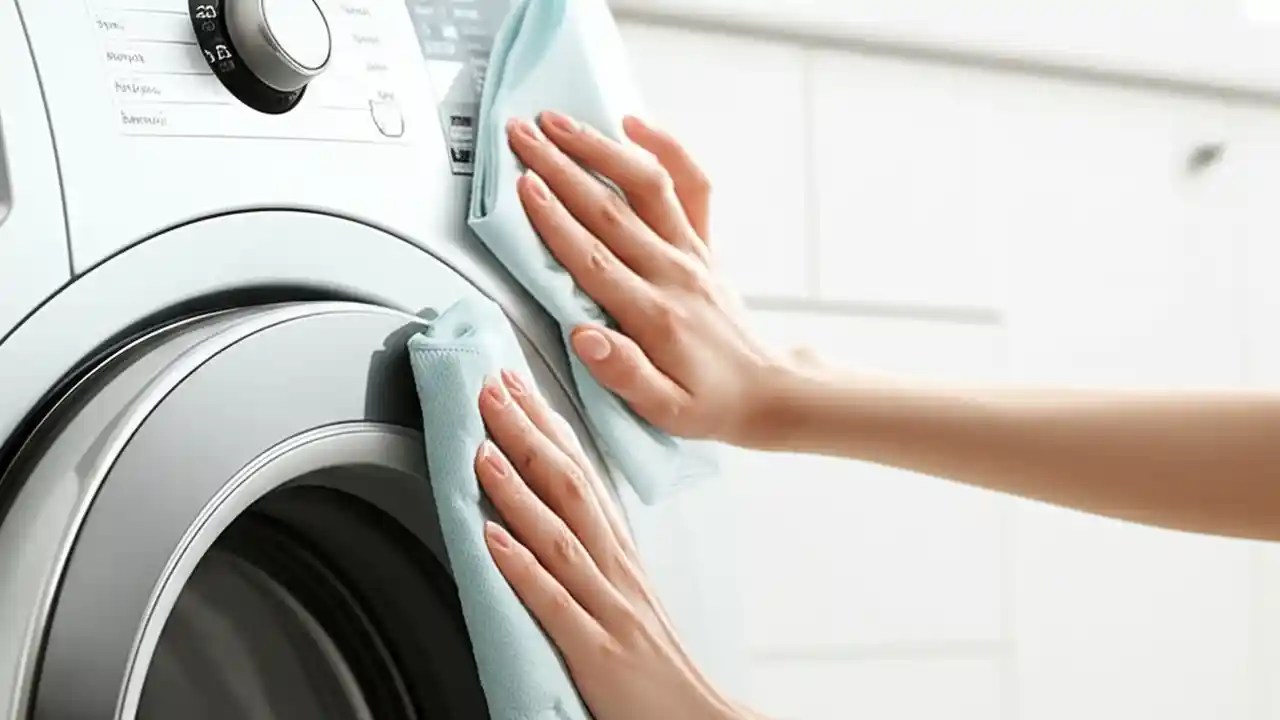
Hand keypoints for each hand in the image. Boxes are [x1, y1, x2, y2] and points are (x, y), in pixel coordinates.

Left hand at [475, 371, 753, 719]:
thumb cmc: (655, 665)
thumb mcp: (625, 596)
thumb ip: (592, 556)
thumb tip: (551, 513)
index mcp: (620, 556)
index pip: (583, 474)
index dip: (549, 426)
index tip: (518, 385)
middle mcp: (616, 571)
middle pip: (571, 488)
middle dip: (528, 435)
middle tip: (493, 389)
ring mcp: (609, 609)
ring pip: (561, 535)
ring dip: (518, 488)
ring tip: (483, 450)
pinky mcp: (597, 652)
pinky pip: (554, 603)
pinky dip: (521, 567)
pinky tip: (491, 539)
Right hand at [506, 112, 795, 447]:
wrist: (766, 390)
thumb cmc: (708, 404)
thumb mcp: (665, 412)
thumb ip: (624, 375)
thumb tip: (584, 337)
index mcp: (653, 316)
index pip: (593, 258)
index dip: (555, 219)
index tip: (525, 185)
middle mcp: (672, 273)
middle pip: (609, 210)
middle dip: (561, 167)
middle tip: (522, 135)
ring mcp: (691, 252)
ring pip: (645, 186)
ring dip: (600, 148)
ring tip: (558, 121)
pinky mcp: (704, 245)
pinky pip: (692, 186)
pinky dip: (668, 148)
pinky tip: (634, 123)